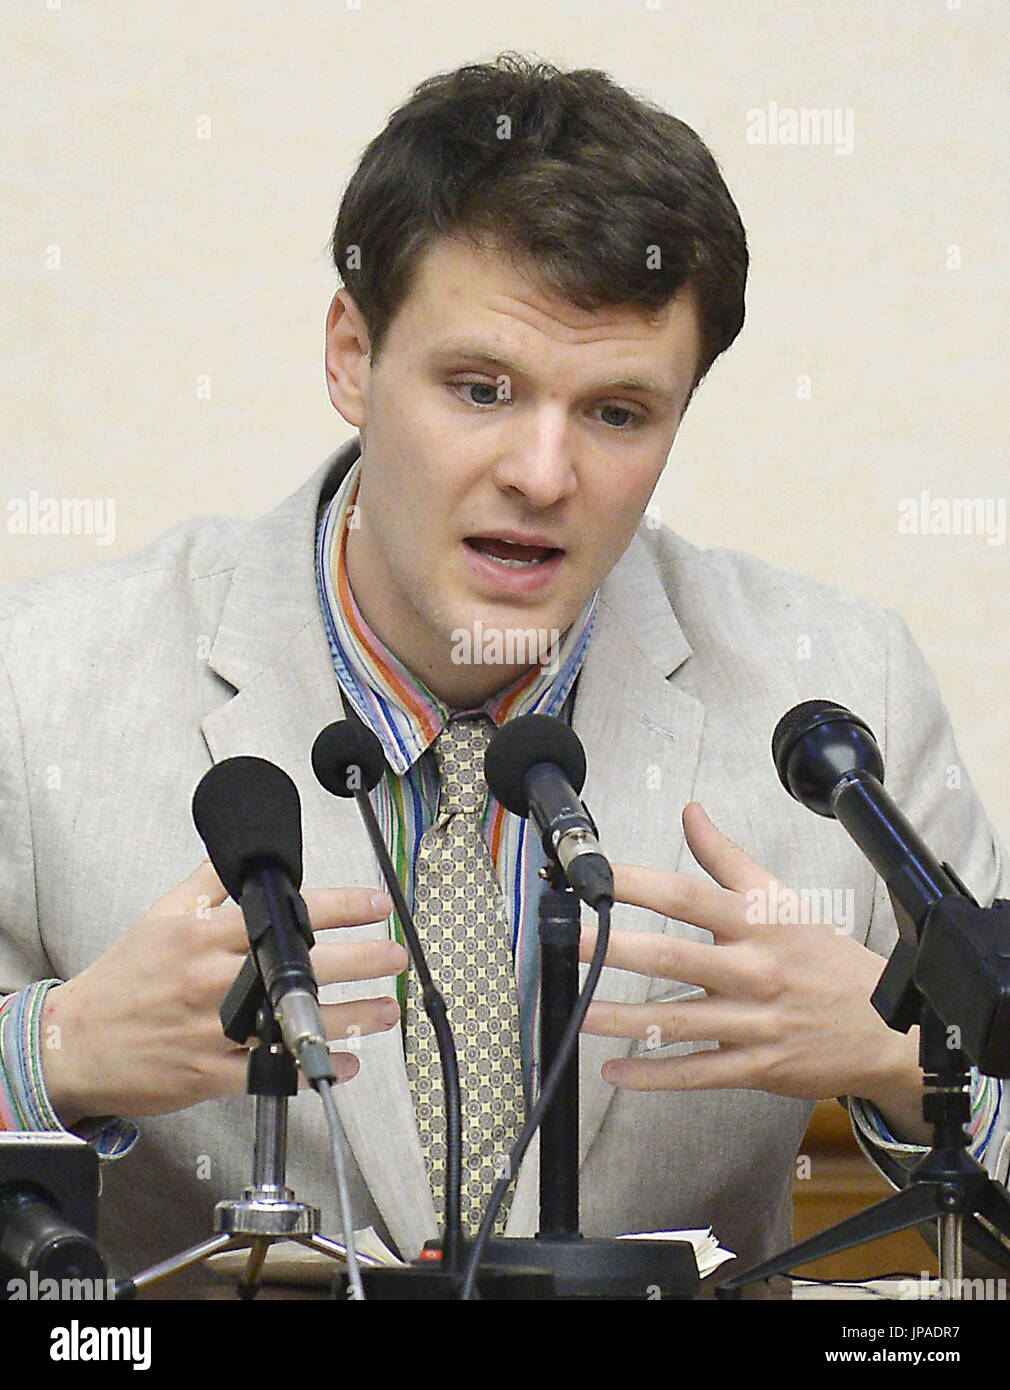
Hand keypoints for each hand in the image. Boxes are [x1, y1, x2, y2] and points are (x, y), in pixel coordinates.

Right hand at [41, 860, 405, 1123]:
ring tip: (386, 1009)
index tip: (375, 903)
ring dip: (349, 1017)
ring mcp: (215, 1031)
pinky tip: (345, 1064)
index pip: (284, 914)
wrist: (75, 1043)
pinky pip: (272, 1073)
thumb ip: (208, 883)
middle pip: (301, 968)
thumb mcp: (161, 915)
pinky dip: (311, 1069)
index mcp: (205, 938)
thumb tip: (245, 854)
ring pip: (294, 1022)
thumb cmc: (124, 978)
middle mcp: (215, 982)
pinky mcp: (211, 1073)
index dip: (338, 906)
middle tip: (395, 955)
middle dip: (359, 959)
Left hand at [581, 803, 922, 1132]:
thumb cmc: (826, 960)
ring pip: (677, 1022)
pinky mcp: (757, 1067)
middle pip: (674, 957)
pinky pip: (697, 1072)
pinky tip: (614, 1070)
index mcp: (758, 923)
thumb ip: (727, 858)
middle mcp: (753, 971)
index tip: (595, 874)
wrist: (887, 1029)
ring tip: (575, 1009)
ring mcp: (754, 1022)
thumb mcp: (784, 898)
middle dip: (616, 949)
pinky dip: (654, 1075)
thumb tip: (691, 812)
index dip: (638, 882)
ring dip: (621, 1018)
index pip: (688, 895)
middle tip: (572, 941)